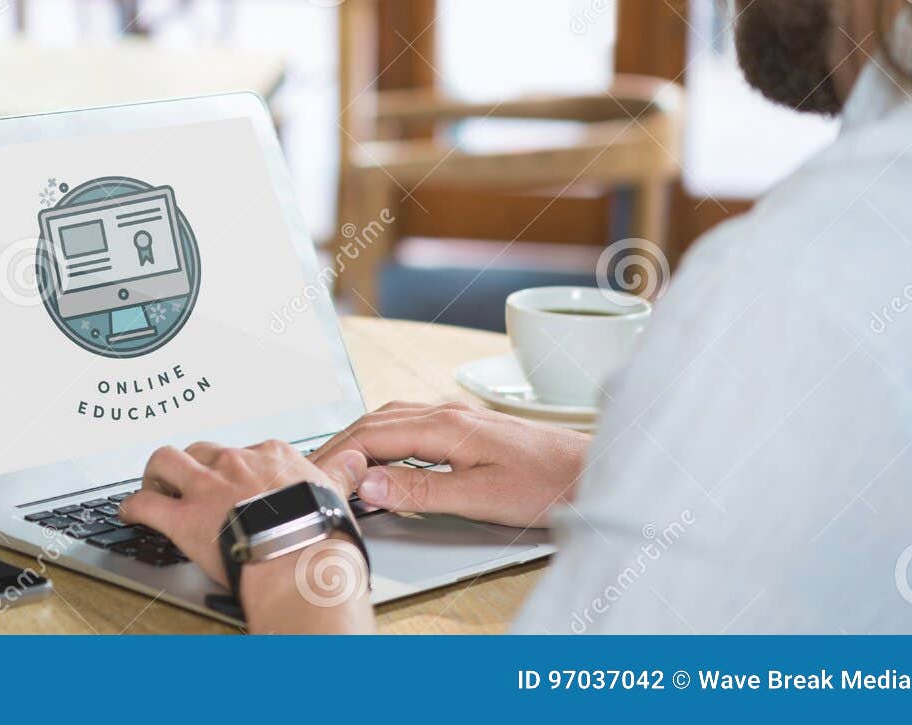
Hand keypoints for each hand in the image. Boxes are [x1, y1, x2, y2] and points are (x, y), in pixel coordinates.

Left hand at [117, 440, 366, 588]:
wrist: (302, 567)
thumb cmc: (320, 538)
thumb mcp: (337, 495)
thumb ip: (340, 474)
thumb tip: (356, 459)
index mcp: (272, 456)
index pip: (244, 450)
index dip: (234, 467)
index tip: (233, 480)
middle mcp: (236, 463)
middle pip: (202, 450)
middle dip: (192, 464)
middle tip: (189, 481)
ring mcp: (207, 488)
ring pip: (166, 461)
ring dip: (156, 474)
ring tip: (154, 485)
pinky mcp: (184, 519)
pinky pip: (146, 504)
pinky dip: (132, 507)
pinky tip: (130, 513)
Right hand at [311, 402, 589, 527]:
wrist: (595, 472)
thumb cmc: (549, 484)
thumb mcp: (481, 498)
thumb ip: (422, 490)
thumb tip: (370, 485)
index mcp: (445, 426)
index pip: (373, 435)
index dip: (339, 454)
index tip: (315, 475)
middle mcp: (448, 413)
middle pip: (377, 421)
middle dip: (342, 442)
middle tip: (316, 469)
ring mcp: (459, 417)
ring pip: (394, 418)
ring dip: (363, 438)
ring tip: (342, 463)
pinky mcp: (470, 428)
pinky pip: (413, 424)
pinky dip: (387, 437)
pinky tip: (387, 455)